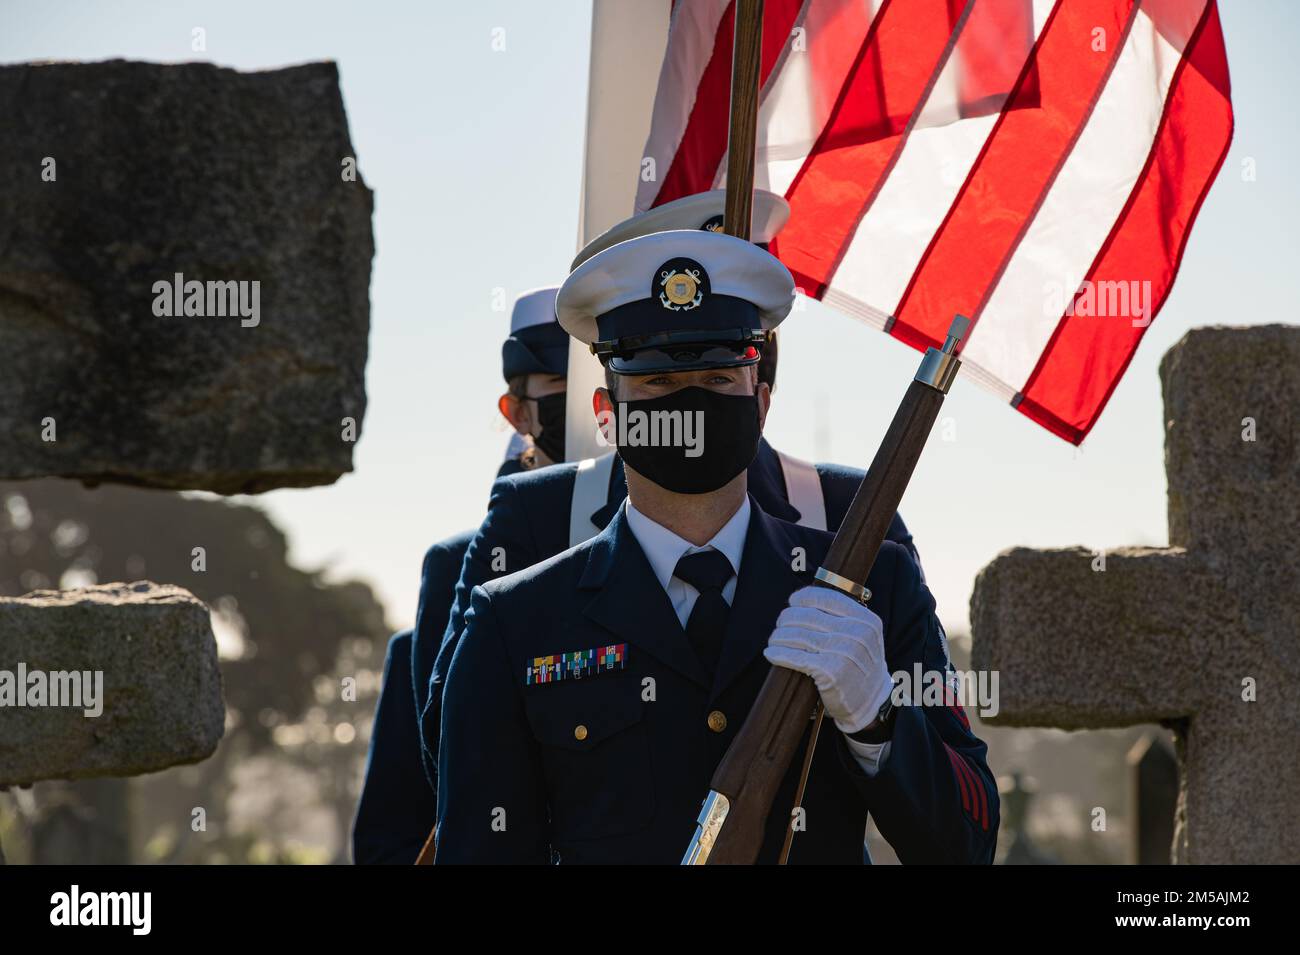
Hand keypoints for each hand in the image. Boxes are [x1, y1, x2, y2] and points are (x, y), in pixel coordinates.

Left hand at [763, 585, 892, 734]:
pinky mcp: (831, 672)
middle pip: (808, 616)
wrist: (871, 702)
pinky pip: (796, 657)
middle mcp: (857, 633)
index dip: (804, 598)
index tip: (792, 602)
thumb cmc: (860, 665)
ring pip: (798, 635)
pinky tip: (771, 653)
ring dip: (779, 637)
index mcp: (866, 620)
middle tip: (780, 626)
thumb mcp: (863, 636)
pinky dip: (779, 654)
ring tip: (774, 640)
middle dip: (787, 619)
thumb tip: (802, 602)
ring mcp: (845, 652)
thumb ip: (842, 618)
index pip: (827, 598)